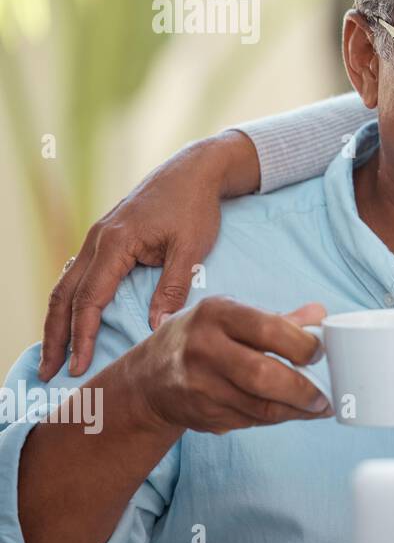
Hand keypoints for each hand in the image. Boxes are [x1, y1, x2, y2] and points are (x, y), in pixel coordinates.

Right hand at [39, 130, 260, 381]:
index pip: (89, 299)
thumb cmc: (195, 207)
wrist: (195, 170)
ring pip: (66, 284)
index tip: (79, 366)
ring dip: (57, 320)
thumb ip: (172, 287)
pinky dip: (69, 301)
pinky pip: (78, 274)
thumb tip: (156, 328)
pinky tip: (71, 319)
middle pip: (65, 295)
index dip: (82, 335)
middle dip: (55, 336)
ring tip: (54, 353)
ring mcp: (97, 237)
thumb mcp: (191, 248)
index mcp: (114, 243)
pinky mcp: (105, 237)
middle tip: (50, 372)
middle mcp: (97, 240)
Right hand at [123, 297, 331, 434]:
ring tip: (318, 408)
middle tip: (324, 395)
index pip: (270, 329)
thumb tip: (321, 315)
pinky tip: (290, 412)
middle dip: (302, 389)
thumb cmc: (200, 339)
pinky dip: (275, 419)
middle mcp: (203, 348)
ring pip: (259, 406)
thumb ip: (278, 319)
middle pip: (264, 375)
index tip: (320, 354)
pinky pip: (250, 420)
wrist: (147, 379)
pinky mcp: (201, 414)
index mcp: (216, 314)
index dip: (303, 345)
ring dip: (296, 411)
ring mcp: (198, 385)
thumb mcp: (230, 316)